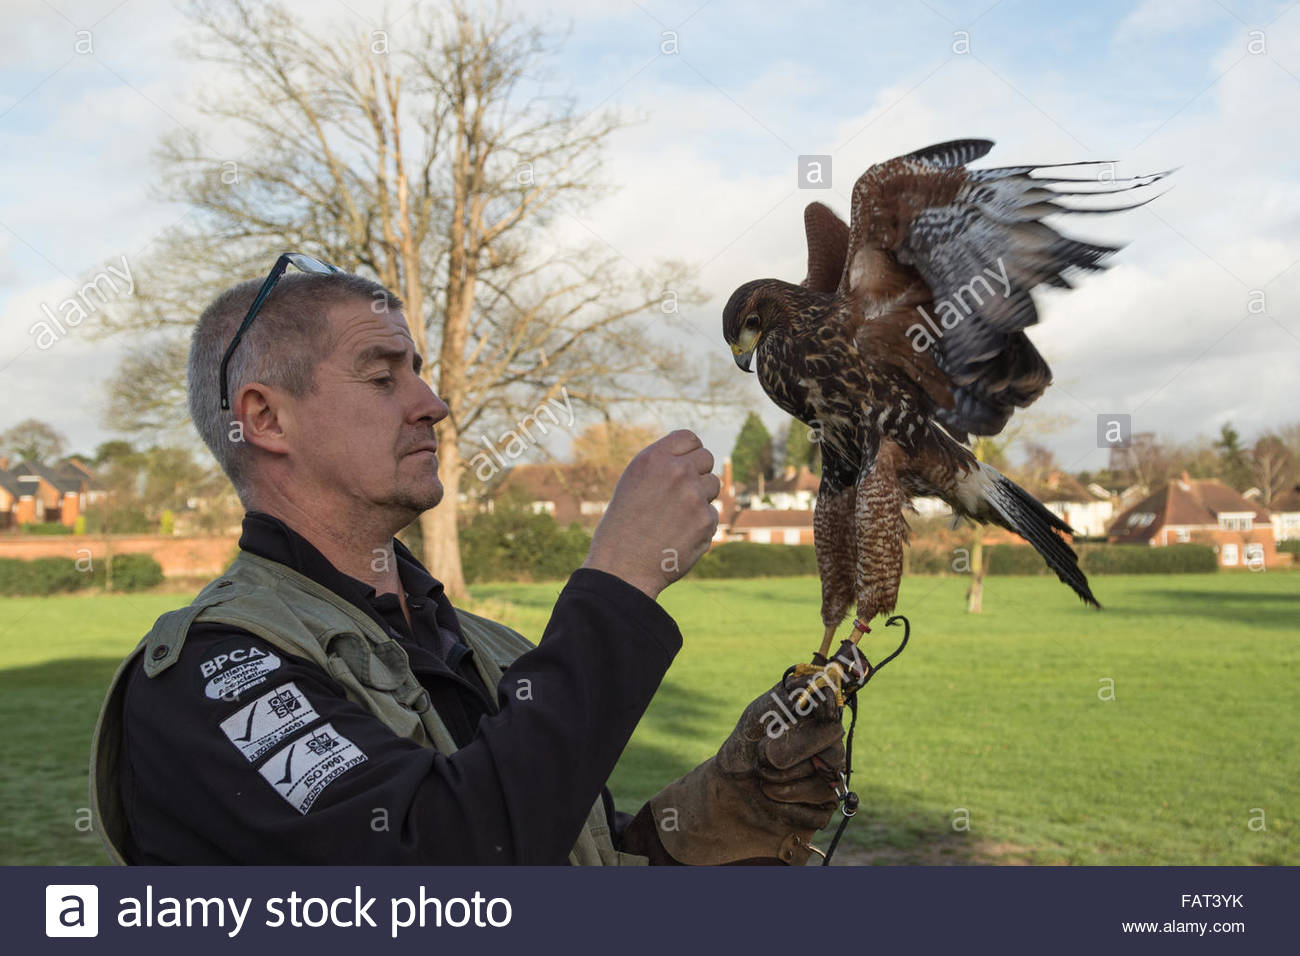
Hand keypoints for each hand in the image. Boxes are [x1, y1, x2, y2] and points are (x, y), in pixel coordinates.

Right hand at [582, 429, 719, 599]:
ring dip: (700, 498)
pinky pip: (712, 514)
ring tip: (675, 517)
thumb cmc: (623, 526)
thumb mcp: (634, 484)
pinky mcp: (706, 520)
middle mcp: (676, 472)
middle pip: (707, 458)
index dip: (690, 451)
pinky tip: (678, 536)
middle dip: (698, 473)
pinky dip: (700, 525)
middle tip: (680, 494)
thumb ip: (663, 467)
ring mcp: (694, 495)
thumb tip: (693, 460)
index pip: (689, 438)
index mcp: (653, 459)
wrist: (622, 567)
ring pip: (713, 485)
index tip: (686, 463)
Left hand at [646, 664, 847, 864]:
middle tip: (764, 755)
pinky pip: (816, 808)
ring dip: (782, 781)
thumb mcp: (763, 711)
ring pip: (822, 781)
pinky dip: (786, 803)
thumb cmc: (751, 740)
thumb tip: (819, 682)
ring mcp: (831, 780)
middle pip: (831, 748)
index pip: (833, 712)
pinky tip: (772, 796)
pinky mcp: (824, 809)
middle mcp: (833, 749)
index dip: (823, 713)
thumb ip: (790, 695)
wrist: (731, 782)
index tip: (814, 714)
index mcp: (822, 721)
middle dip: (790, 752)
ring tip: (763, 775)